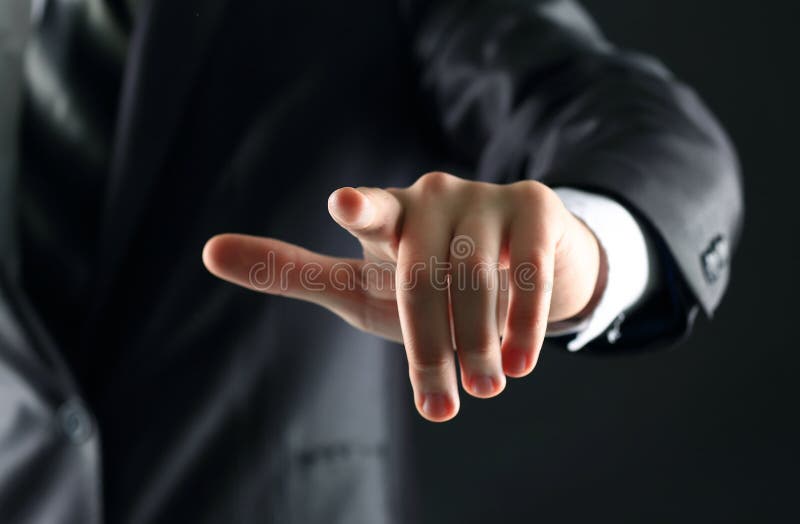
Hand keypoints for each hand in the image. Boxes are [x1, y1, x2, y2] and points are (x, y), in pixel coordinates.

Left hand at [202, 172, 601, 420]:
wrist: (509, 262)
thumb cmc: (419, 277)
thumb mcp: (356, 282)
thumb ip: (290, 270)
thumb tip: (207, 250)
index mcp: (386, 216)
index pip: (368, 211)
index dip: (359, 208)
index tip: (344, 204)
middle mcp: (433, 197)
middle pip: (424, 278)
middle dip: (433, 348)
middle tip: (445, 405)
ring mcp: (485, 199)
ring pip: (479, 279)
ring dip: (480, 344)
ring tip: (485, 387)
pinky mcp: (533, 207)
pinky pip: (530, 272)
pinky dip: (526, 323)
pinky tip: (521, 360)